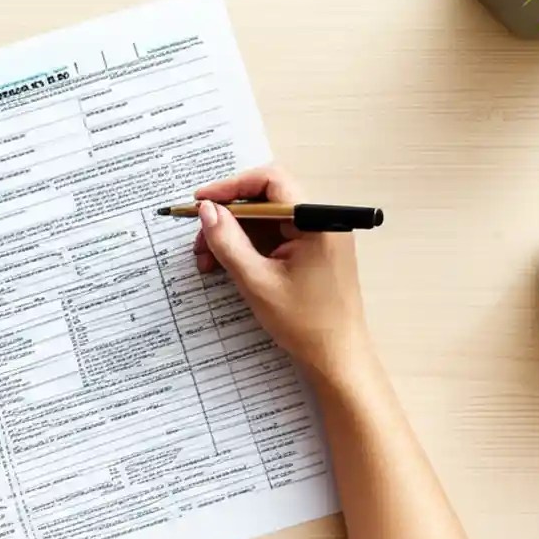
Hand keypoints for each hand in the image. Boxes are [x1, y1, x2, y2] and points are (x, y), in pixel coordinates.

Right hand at [192, 167, 369, 381]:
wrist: (338, 358)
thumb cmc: (304, 323)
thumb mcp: (256, 281)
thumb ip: (228, 242)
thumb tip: (206, 210)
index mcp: (316, 221)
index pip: (271, 181)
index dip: (232, 186)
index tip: (202, 202)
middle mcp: (321, 221)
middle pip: (266, 198)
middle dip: (228, 215)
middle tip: (200, 237)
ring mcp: (318, 237)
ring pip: (266, 219)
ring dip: (234, 233)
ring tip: (206, 258)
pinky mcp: (312, 252)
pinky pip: (275, 236)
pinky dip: (249, 246)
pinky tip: (226, 264)